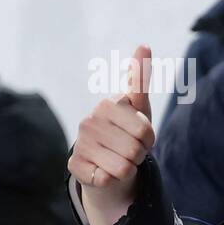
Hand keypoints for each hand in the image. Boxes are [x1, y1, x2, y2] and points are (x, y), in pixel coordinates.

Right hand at [68, 45, 155, 224]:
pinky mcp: (74, 167)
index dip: (149, 139)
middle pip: (136, 150)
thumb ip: (140, 79)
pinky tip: (103, 170)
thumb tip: (144, 45)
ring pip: (123, 167)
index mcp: (106, 105)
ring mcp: (80, 144)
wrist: (106, 160)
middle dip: (139, 154)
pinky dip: (110, 179)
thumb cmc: (127, 130)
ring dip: (127, 168)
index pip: (146, 131)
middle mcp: (88, 122)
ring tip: (118, 159)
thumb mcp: (138, 107)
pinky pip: (106, 179)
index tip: (140, 135)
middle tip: (129, 149)